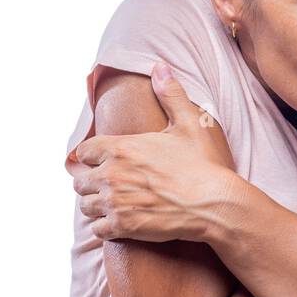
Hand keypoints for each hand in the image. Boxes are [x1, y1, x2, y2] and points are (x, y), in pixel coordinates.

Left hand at [65, 61, 237, 242]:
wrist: (216, 204)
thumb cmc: (204, 164)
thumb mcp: (191, 123)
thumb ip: (171, 94)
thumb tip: (160, 67)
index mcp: (122, 148)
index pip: (86, 151)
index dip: (94, 156)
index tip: (104, 161)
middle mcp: (111, 175)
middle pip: (81, 181)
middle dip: (93, 182)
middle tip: (109, 186)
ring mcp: (115, 202)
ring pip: (86, 206)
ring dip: (97, 205)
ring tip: (113, 205)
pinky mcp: (123, 226)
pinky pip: (98, 230)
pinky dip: (105, 228)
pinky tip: (120, 224)